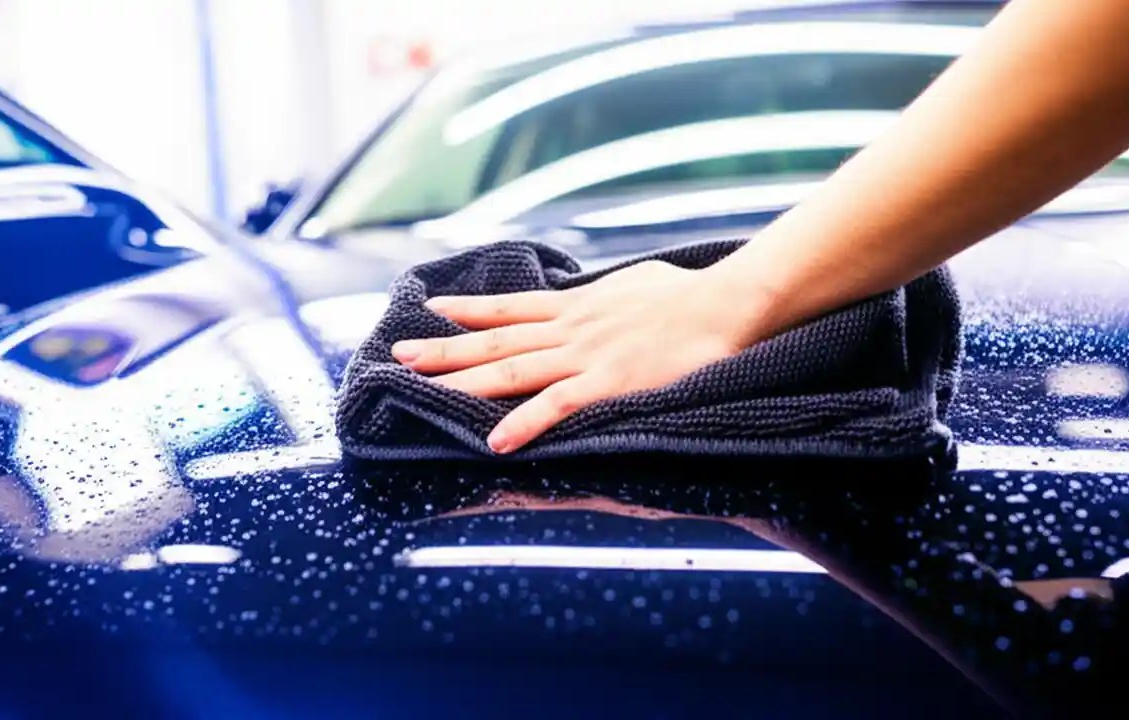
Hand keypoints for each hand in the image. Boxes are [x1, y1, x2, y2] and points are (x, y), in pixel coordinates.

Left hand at [390, 260, 772, 453]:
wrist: (728, 304)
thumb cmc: (692, 295)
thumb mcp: (638, 282)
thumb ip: (610, 294)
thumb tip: (606, 293)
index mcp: (579, 307)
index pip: (511, 308)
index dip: (470, 312)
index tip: (434, 311)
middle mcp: (571, 329)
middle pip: (496, 342)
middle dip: (446, 350)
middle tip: (400, 355)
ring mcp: (586, 356)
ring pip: (513, 371)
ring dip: (465, 382)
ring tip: (423, 390)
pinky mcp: (609, 384)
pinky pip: (557, 405)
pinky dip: (524, 422)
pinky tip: (494, 441)